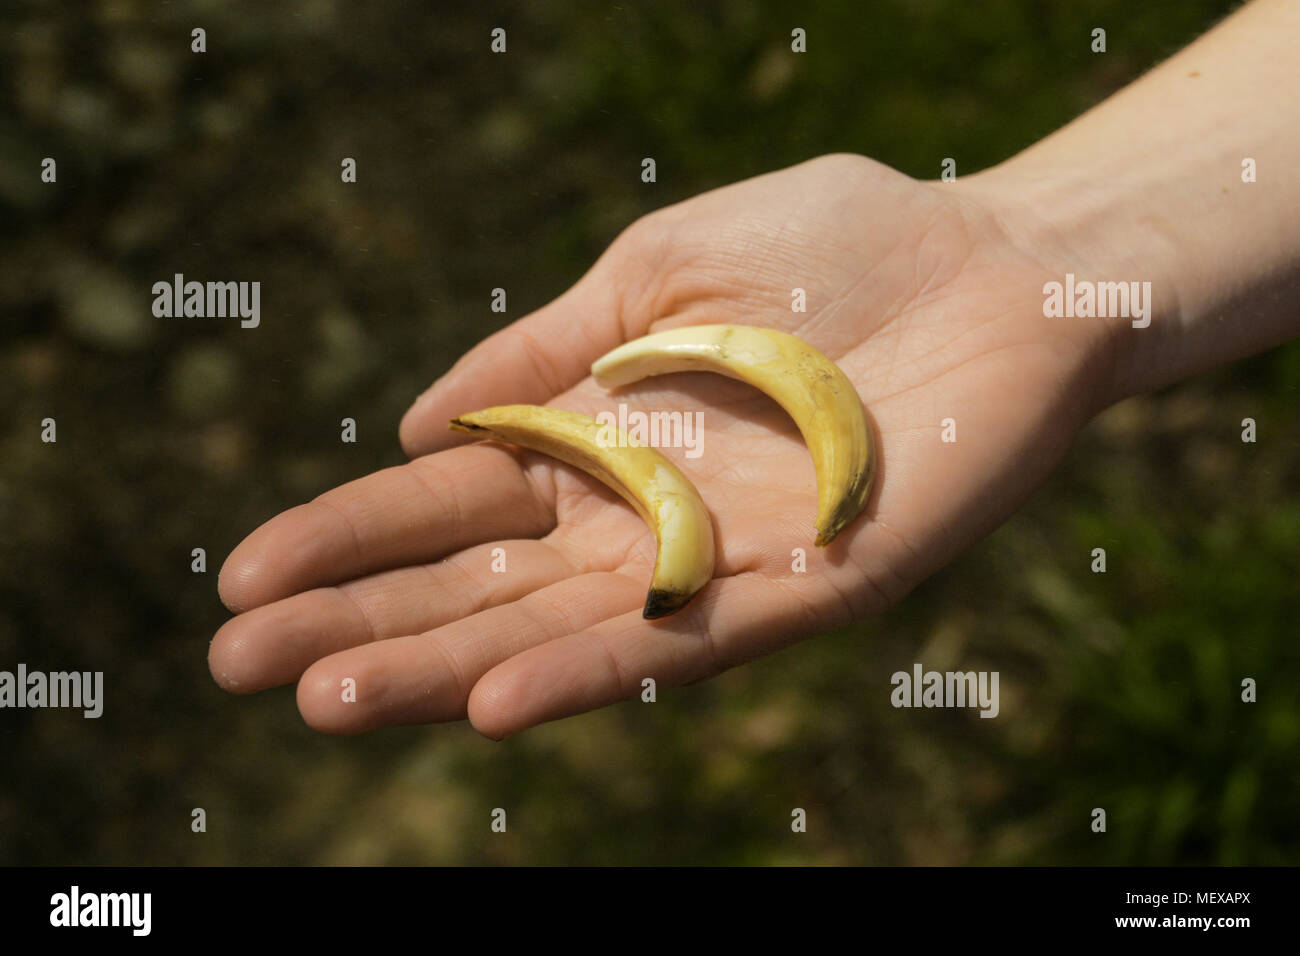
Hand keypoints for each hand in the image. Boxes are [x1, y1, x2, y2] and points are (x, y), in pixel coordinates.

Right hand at [210, 153, 1115, 735]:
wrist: (997, 264)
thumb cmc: (834, 247)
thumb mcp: (655, 268)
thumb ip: (540, 355)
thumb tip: (415, 428)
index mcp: (594, 434)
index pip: (446, 505)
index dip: (346, 536)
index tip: (243, 575)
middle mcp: (638, 514)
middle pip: (480, 587)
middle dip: (360, 622)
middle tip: (239, 667)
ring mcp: (716, 560)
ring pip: (557, 634)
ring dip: (442, 669)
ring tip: (328, 700)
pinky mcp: (807, 590)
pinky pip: (685, 642)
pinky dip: (592, 672)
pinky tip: (497, 705)